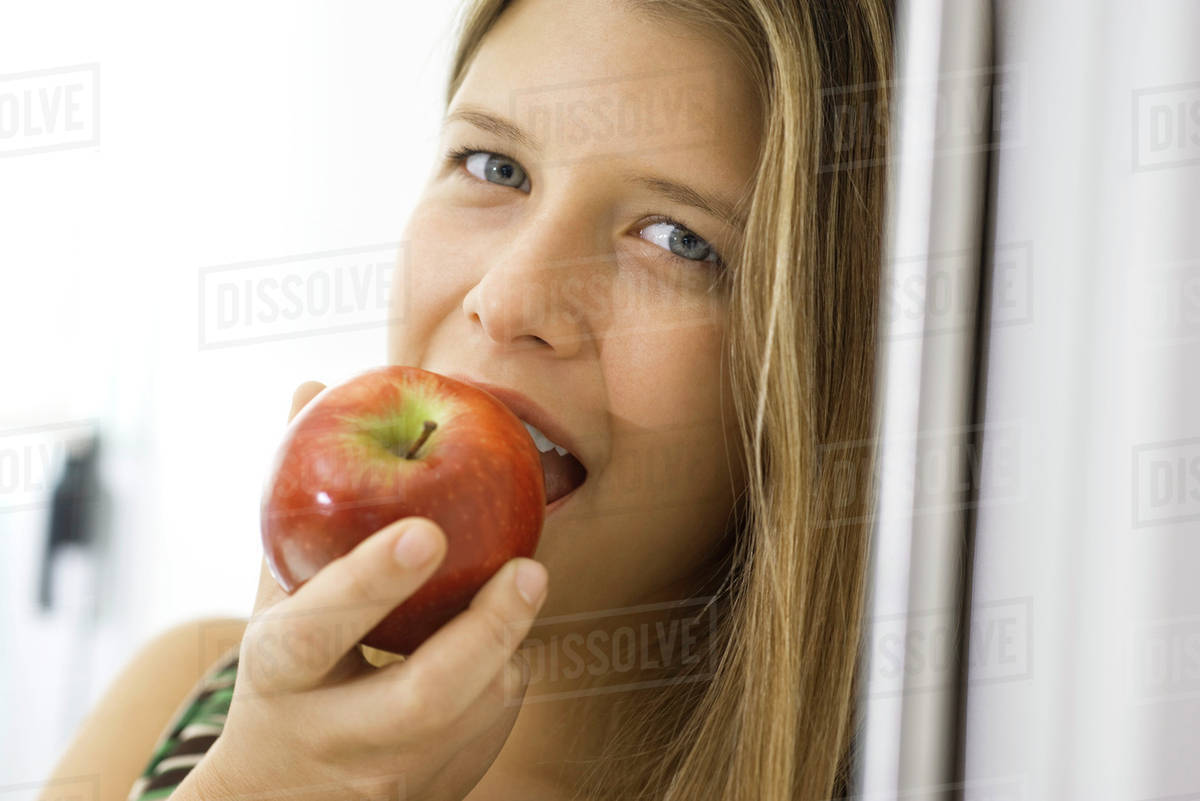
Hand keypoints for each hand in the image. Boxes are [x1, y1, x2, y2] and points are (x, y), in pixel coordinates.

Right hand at [176, 381, 548, 800]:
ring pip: (473, 719)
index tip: (426, 529)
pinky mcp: (432, 794)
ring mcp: (387, 777)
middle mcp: (332, 735)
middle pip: (422, 698)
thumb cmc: (286, 669)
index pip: (318, 630)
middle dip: (486, 631)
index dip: (370, 581)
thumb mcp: (274, 592)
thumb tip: (310, 387)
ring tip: (522, 590)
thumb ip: (297, 497)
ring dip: (507, 648)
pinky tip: (503, 640)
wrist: (277, 796)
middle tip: (532, 570)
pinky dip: (506, 677)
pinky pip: (491, 732)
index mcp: (279, 673)